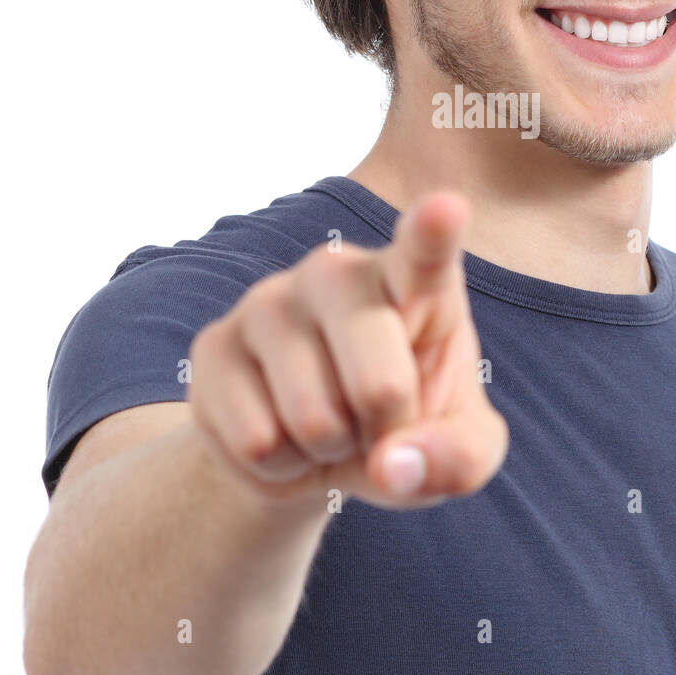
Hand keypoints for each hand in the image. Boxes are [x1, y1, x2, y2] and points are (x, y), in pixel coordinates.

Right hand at [188, 192, 506, 509]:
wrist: (315, 445)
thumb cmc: (408, 424)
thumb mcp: (461, 448)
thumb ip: (458, 457)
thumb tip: (390, 466)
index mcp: (414, 280)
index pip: (425, 250)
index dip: (433, 231)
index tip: (447, 209)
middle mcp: (337, 271)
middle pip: (380, 387)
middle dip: (386, 433)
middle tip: (379, 420)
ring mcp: (269, 299)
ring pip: (313, 421)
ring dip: (329, 451)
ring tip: (332, 424)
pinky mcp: (214, 344)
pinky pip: (257, 441)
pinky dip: (281, 465)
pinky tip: (284, 434)